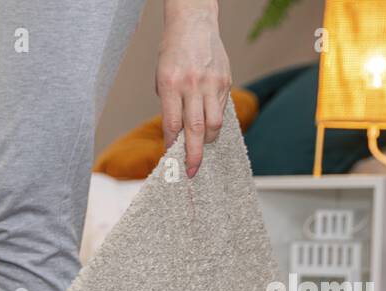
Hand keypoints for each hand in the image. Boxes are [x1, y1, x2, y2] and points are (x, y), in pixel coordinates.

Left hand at [156, 0, 230, 176]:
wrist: (193, 23)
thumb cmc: (173, 52)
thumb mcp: (161, 77)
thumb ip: (169, 105)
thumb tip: (175, 134)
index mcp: (171, 85)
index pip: (173, 125)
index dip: (172, 146)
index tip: (171, 161)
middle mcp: (192, 85)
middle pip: (195, 129)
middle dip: (193, 155)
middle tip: (191, 172)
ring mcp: (211, 83)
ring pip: (214, 123)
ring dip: (208, 141)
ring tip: (202, 147)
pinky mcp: (225, 80)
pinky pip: (221, 109)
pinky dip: (215, 122)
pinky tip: (209, 127)